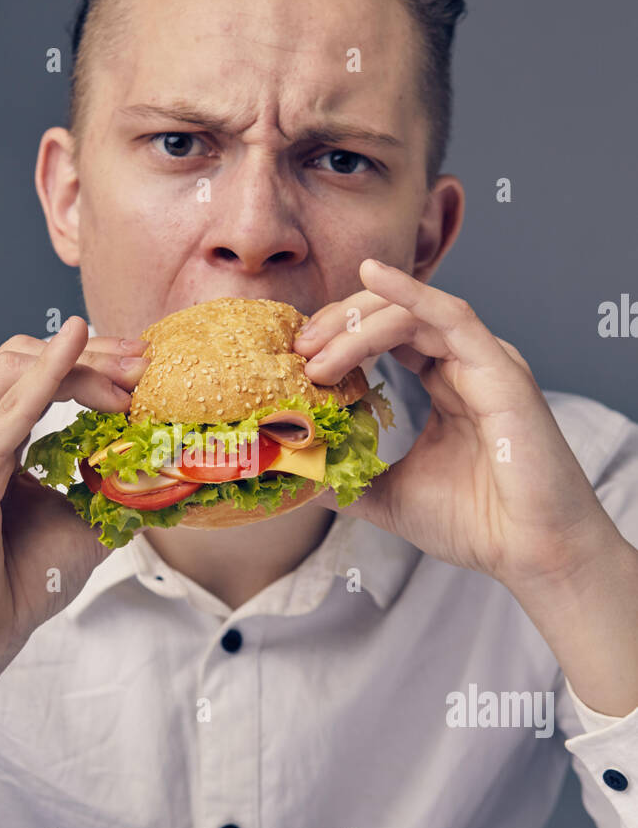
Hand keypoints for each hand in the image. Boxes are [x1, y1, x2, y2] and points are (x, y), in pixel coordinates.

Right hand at [0, 320, 147, 702]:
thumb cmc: (15, 584)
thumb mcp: (77, 521)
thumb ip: (106, 486)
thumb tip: (162, 468)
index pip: (27, 370)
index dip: (85, 360)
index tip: (140, 371)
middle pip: (21, 356)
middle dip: (89, 353)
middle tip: (145, 366)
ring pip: (15, 369)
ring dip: (81, 364)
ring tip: (131, 376)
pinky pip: (11, 409)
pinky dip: (49, 376)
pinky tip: (79, 350)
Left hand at [293, 259, 614, 589]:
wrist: (530, 552)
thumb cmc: (477, 523)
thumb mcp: (390, 496)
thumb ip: (349, 479)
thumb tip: (299, 477)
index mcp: (445, 383)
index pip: (386, 336)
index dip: (339, 337)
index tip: (298, 359)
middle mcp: (465, 364)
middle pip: (394, 315)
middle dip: (341, 323)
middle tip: (301, 348)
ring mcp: (485, 362)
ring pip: (412, 314)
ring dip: (358, 323)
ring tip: (318, 352)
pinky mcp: (500, 369)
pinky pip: (451, 315)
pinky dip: (410, 292)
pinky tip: (372, 275)